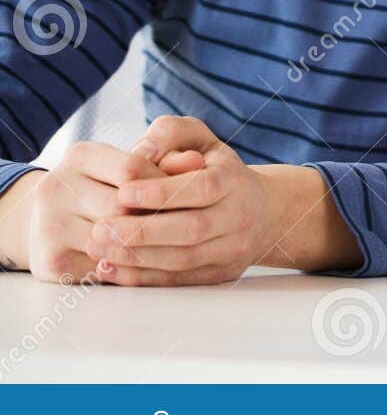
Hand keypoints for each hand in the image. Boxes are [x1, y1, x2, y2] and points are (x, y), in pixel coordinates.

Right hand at [0, 141, 200, 281]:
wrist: (53, 220)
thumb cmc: (109, 186)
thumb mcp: (136, 163)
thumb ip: (168, 159)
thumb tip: (196, 161)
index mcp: (79, 156)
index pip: (132, 168)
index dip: (165, 183)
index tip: (190, 193)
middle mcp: (55, 188)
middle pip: (122, 207)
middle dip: (160, 217)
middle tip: (190, 222)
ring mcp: (49, 226)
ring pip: (115, 241)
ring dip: (150, 245)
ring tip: (179, 243)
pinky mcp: (51, 261)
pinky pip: (104, 267)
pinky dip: (133, 267)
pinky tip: (156, 262)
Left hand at [89, 116, 268, 286]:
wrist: (261, 210)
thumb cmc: (215, 169)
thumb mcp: (200, 140)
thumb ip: (170, 133)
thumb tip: (142, 150)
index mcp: (234, 180)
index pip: (202, 187)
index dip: (162, 192)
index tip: (123, 192)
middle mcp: (239, 216)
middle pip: (193, 229)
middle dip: (143, 232)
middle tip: (100, 229)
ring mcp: (232, 249)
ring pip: (183, 259)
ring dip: (137, 257)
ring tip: (98, 248)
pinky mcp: (219, 273)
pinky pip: (179, 280)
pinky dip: (142, 277)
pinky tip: (111, 267)